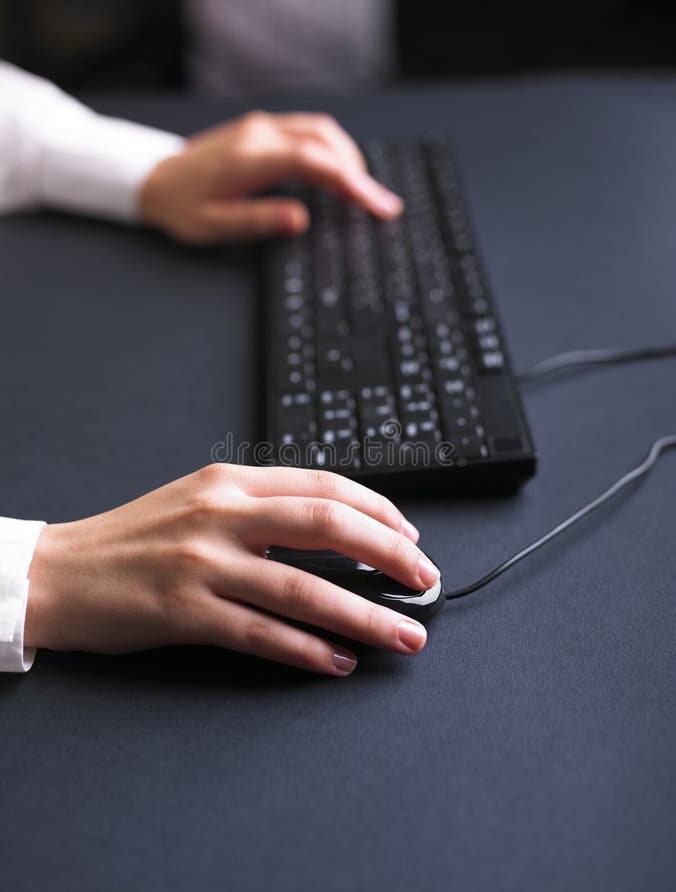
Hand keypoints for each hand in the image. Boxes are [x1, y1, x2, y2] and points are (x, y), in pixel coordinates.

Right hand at [25, 465, 434, 675]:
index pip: (322, 485)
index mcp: (229, 481)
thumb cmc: (135, 538)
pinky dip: (307, 650)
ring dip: (364, 616)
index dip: (377, 510)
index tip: (409, 536)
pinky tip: (336, 662)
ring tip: (402, 636)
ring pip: (304, 588)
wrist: (62, 571)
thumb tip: (334, 534)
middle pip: (326, 526)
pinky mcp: (186, 612)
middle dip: (389, 554)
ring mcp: (203, 564)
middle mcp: (221, 514)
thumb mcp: (199, 500)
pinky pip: (262, 634)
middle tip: (425, 581)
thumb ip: (259, 507)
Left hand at [139, 111, 402, 243]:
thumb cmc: (181, 206)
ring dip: (348, 158)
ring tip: (364, 193)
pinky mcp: (262, 130)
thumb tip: (299, 220)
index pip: (315, 162)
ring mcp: (261, 128)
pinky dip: (332, 151)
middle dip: (359, 173)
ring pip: (320, 131)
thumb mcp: (213, 226)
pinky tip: (340, 172)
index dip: (351, 182)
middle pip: (325, 141)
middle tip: (381, 205)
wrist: (154, 179)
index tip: (376, 204)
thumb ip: (258, 221)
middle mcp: (259, 135)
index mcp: (250, 159)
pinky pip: (308, 131)